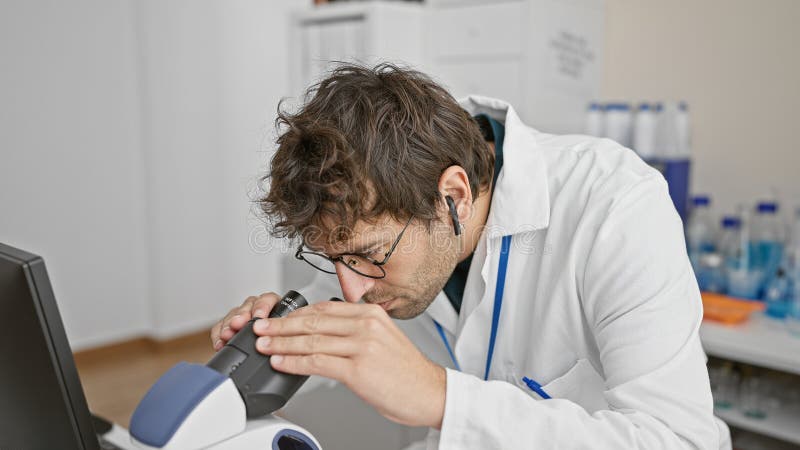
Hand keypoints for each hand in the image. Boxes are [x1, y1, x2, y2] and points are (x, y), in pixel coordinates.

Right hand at [209, 292, 281, 350]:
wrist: (273, 361)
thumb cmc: (283, 343)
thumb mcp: (285, 338)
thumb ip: (282, 336)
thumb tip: (278, 338)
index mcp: (277, 310)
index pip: (269, 299)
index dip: (263, 306)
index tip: (258, 316)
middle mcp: (259, 310)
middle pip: (248, 306)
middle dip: (242, 315)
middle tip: (237, 324)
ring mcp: (243, 318)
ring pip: (234, 315)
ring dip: (229, 325)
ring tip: (227, 335)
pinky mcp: (229, 328)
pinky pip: (220, 327)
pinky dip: (218, 336)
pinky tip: (220, 344)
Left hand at [252, 301, 445, 428]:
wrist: (429, 392)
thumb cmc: (405, 372)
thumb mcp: (382, 338)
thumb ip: (355, 330)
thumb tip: (322, 332)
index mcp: (371, 314)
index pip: (323, 309)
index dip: (295, 314)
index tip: (277, 319)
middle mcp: (366, 325)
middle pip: (313, 322)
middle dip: (281, 326)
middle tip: (260, 328)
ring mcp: (362, 346)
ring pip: (312, 341)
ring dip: (282, 343)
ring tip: (263, 345)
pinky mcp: (358, 369)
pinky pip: (317, 362)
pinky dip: (294, 362)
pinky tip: (281, 362)